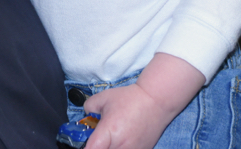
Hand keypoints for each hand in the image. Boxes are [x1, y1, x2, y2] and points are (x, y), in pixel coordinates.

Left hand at [83, 54, 202, 148]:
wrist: (156, 101)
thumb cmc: (130, 99)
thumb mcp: (104, 97)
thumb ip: (89, 107)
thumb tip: (85, 116)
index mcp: (108, 132)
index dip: (85, 148)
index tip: (85, 144)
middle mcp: (120, 146)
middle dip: (98, 146)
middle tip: (99, 138)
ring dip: (109, 147)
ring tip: (112, 137)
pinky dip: (120, 147)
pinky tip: (123, 139)